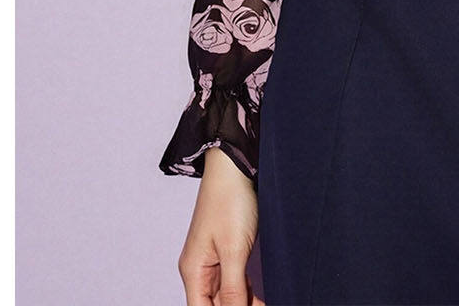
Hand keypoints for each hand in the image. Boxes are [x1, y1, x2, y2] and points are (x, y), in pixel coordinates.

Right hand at [177, 146, 265, 305]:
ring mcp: (213, 259)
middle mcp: (199, 268)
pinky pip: (234, 279)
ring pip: (226, 294)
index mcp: (193, 271)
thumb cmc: (230, 201)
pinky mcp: (227, 249)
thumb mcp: (234, 250)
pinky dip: (247, 289)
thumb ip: (233, 288)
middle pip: (215, 304)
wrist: (235, 166)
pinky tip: (260, 294)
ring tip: (265, 301)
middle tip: (263, 305)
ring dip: (244, 301)